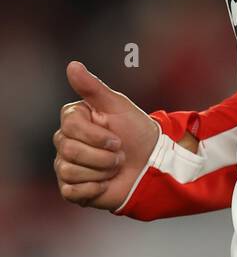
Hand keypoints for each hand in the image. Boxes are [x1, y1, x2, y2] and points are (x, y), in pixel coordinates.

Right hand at [53, 61, 160, 210]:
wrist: (152, 164)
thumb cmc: (136, 132)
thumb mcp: (118, 106)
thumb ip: (93, 87)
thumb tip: (72, 65)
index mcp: (73, 120)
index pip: (70, 126)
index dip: (97, 135)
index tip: (117, 138)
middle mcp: (65, 141)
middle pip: (69, 149)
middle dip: (103, 155)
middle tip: (120, 154)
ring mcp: (66, 165)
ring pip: (70, 170)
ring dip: (102, 171)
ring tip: (115, 167)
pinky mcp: (72, 188)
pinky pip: (70, 191)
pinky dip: (93, 189)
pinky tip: (105, 184)